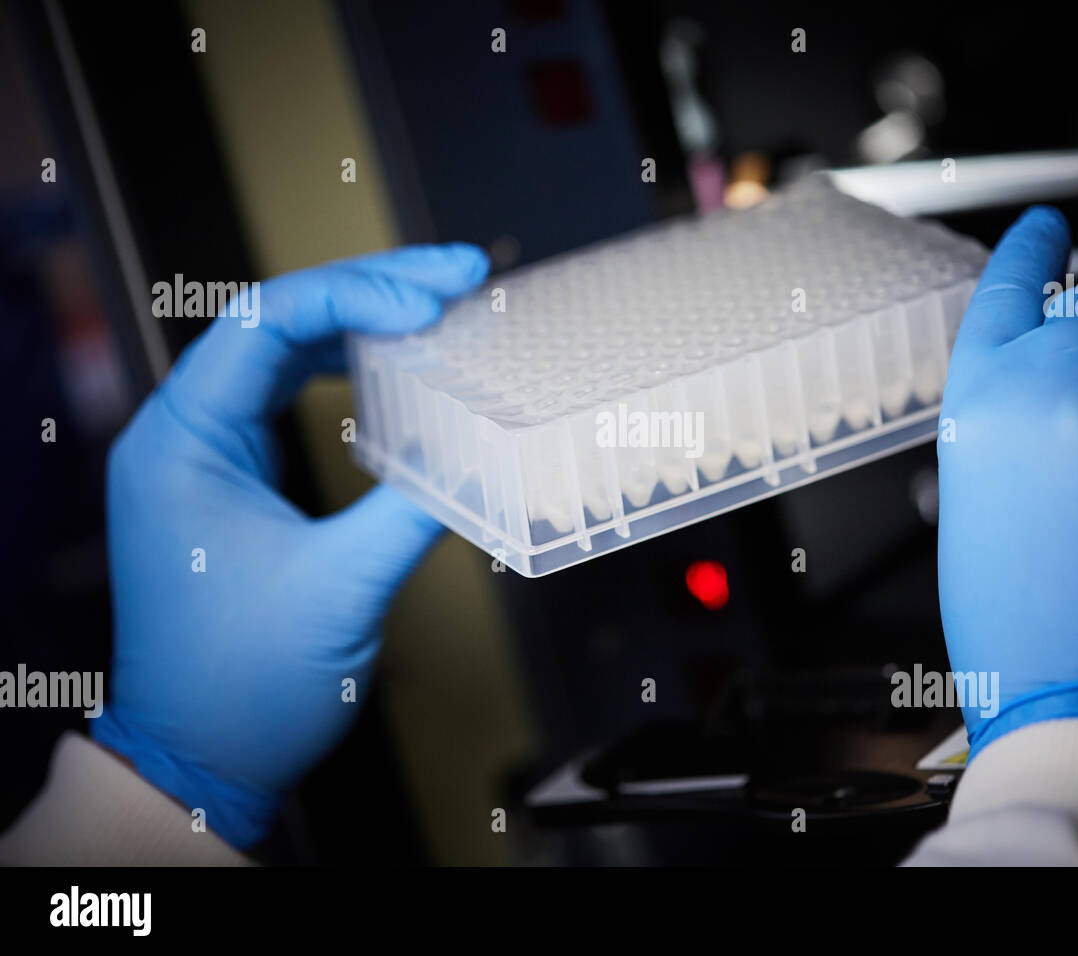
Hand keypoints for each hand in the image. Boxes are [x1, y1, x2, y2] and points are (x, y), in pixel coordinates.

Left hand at [92, 244, 488, 847]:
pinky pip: (293, 395)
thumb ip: (417, 506)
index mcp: (181, 440)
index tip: (435, 300)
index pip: (268, 322)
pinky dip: (352, 372)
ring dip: (366, 323)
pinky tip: (403, 363)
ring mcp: (209, 453)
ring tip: (442, 303)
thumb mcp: (343, 586)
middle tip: (458, 274)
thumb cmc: (241, 683)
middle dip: (374, 291)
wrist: (202, 757)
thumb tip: (482, 452)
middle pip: (282, 321)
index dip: (360, 295)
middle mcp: (185, 432)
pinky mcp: (236, 478)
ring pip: (289, 351)